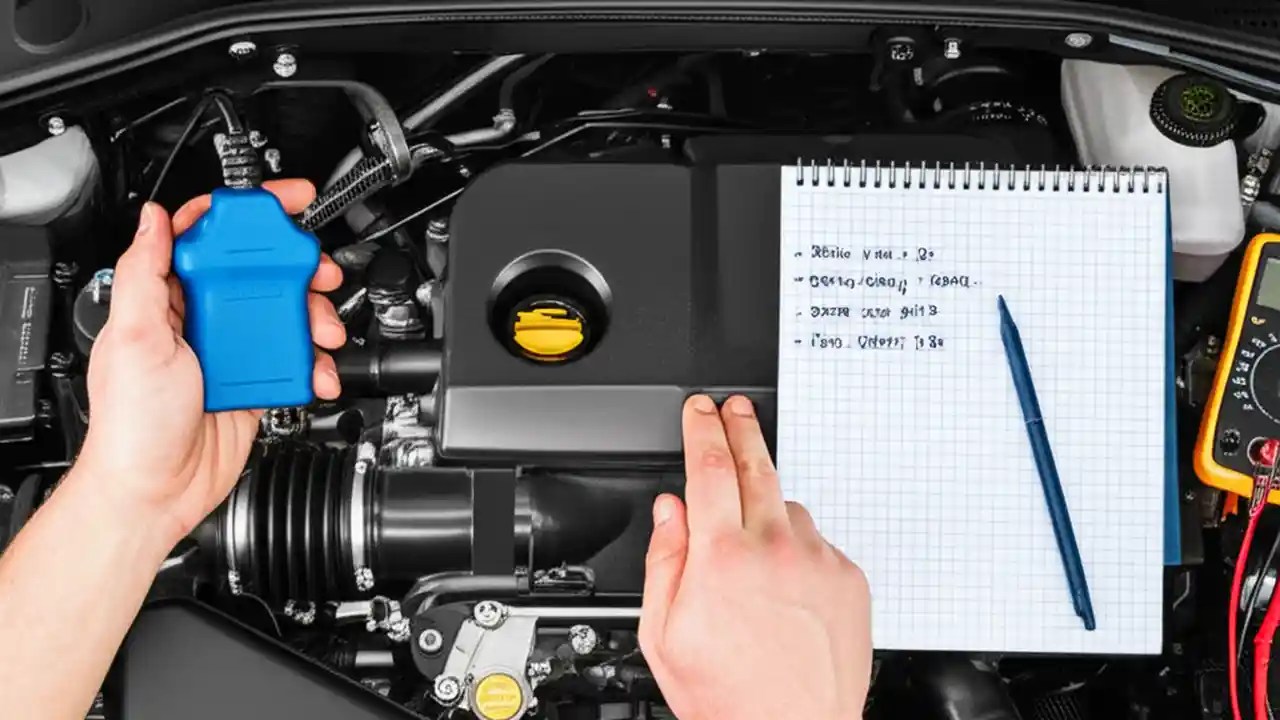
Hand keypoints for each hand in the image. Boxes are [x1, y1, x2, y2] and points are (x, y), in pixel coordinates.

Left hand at [75, 180, 345, 546]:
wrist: (157, 490)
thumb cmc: (132, 423)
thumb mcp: (132, 337)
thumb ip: (144, 273)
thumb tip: (154, 218)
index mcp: (168, 297)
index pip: (208, 237)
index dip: (247, 214)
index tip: (283, 202)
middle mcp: (203, 317)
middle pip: (262, 271)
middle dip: (300, 267)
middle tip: (322, 271)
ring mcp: (233, 349)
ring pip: (288, 313)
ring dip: (315, 317)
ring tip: (323, 331)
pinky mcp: (257, 381)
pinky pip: (296, 360)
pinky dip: (314, 363)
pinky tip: (314, 370)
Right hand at [639, 395, 871, 719]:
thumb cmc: (729, 696)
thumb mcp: (664, 636)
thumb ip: (665, 561)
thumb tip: (671, 511)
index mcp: (721, 558)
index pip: (708, 467)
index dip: (701, 428)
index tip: (699, 410)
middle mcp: (774, 548)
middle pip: (756, 464)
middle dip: (741, 428)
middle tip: (735, 408)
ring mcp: (817, 560)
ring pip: (787, 506)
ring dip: (767, 505)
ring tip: (751, 547)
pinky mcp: (848, 577)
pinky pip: (816, 541)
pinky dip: (796, 546)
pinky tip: (782, 584)